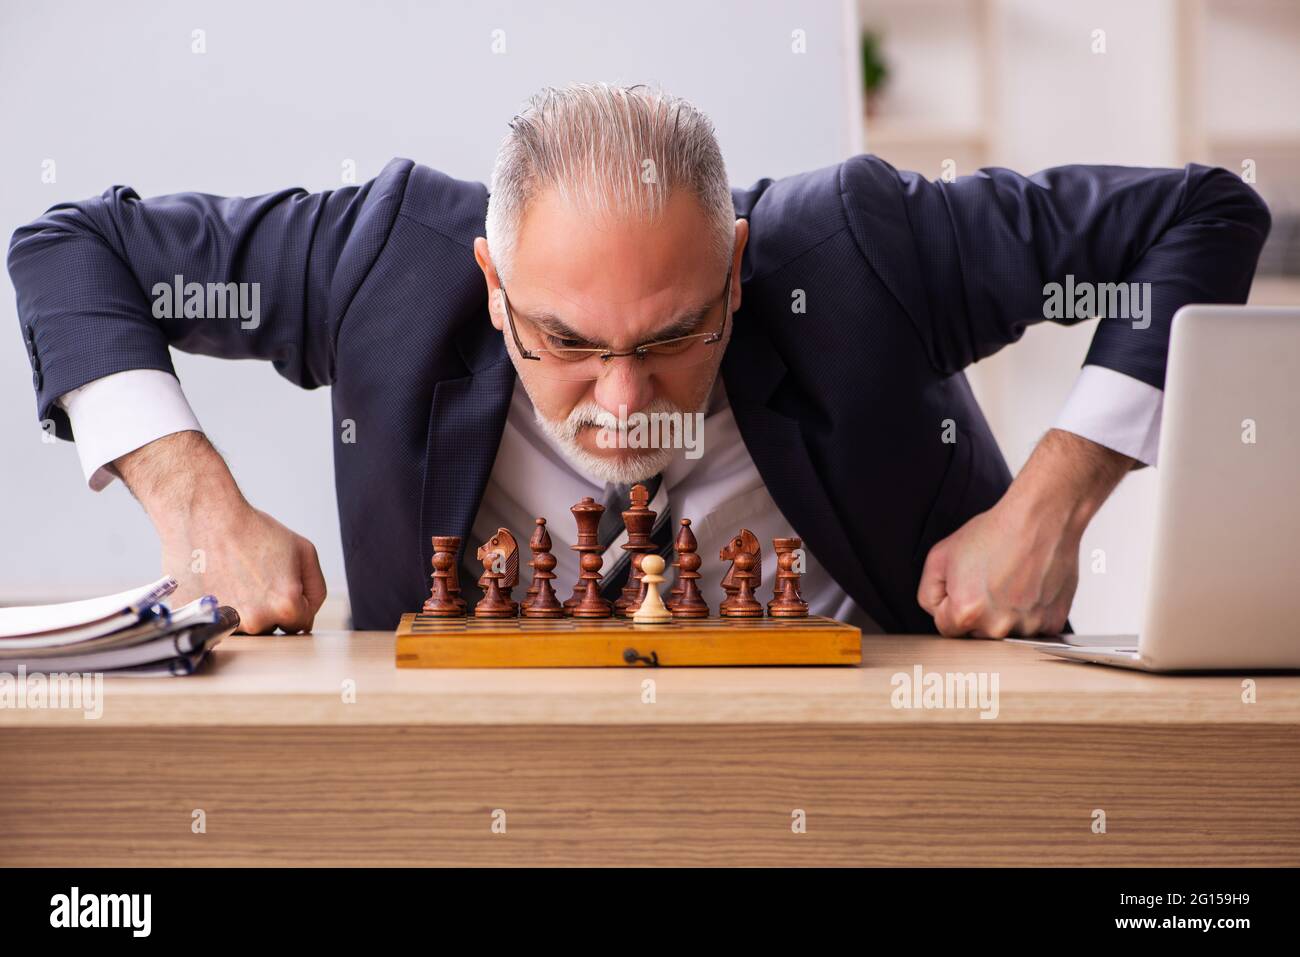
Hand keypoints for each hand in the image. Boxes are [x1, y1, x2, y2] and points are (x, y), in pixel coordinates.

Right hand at [114, 431, 325, 633]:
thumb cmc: (254, 530)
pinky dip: (217, 605)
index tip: (280, 580)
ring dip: (243, 609)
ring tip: (234, 576)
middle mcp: (255, 622)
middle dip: (269, 607)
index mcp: (285, 607)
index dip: (295, 600)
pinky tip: (216, 581)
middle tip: (255, 575)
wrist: (206, 516)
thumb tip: (308, 614)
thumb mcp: (304, 552)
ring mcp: (223, 623)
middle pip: (271, 627)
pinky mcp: (196, 619)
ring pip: (243, 626)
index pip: (301, 623)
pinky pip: (214, 619)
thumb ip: (316, 589)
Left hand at [917, 497, 1078, 637]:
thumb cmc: (995, 532)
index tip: (966, 585)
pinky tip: (1031, 586)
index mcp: (966, 612)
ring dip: (1007, 613)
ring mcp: (1029, 627)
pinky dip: (1032, 610)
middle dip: (979, 611)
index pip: (947, 627)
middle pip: (978, 633)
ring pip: (1007, 631)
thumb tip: (938, 613)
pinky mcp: (1053, 622)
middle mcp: (998, 627)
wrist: (1040, 519)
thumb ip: (929, 594)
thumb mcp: (940, 557)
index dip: (953, 603)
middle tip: (991, 579)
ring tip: (1013, 580)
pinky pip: (1035, 626)